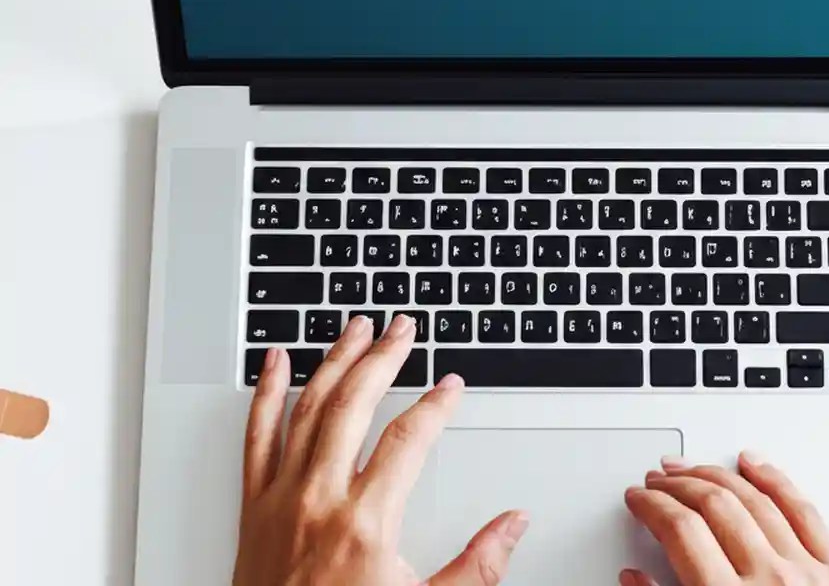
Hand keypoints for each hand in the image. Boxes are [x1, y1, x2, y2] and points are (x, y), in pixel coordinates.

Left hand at [233, 314, 528, 585]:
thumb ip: (478, 566)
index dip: (436, 405)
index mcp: (366, 524)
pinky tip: (274, 363)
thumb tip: (513, 524)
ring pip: (306, 409)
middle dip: (383, 357)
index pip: (410, 440)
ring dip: (333, 361)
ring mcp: (280, 500)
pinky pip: (255, 437)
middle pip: (354, 406)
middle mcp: (318, 501)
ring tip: (354, 329)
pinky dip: (265, 394)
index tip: (451, 386)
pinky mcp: (252, 510)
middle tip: (402, 328)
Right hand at [622, 453, 828, 585]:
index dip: (652, 507)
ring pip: (756, 500)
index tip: (639, 499)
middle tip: (658, 481)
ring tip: (692, 469)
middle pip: (715, 507)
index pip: (681, 532)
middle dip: (678, 485)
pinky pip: (804, 511)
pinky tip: (756, 466)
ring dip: (717, 476)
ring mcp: (810, 574)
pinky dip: (776, 481)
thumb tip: (635, 581)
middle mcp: (771, 583)